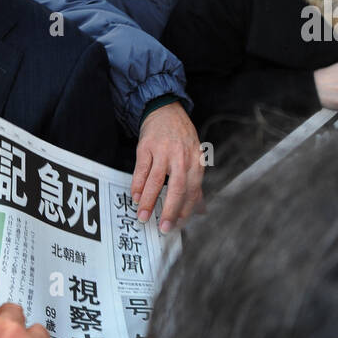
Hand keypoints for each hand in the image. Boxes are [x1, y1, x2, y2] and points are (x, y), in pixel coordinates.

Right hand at [133, 101, 202, 232]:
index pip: (193, 190)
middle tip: (163, 227)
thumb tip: (201, 210)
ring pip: (156, 181)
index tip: (178, 225)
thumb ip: (196, 183)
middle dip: (170, 210)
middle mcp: (182, 157)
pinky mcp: (146, 147)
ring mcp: (163, 151)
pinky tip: (136, 197)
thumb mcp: (194, 157)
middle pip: (177, 188)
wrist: (166, 110)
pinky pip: (142, 170)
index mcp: (196, 161)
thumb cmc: (181, 137)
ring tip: (143, 217)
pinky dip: (138, 186)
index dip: (186, 210)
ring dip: (149, 201)